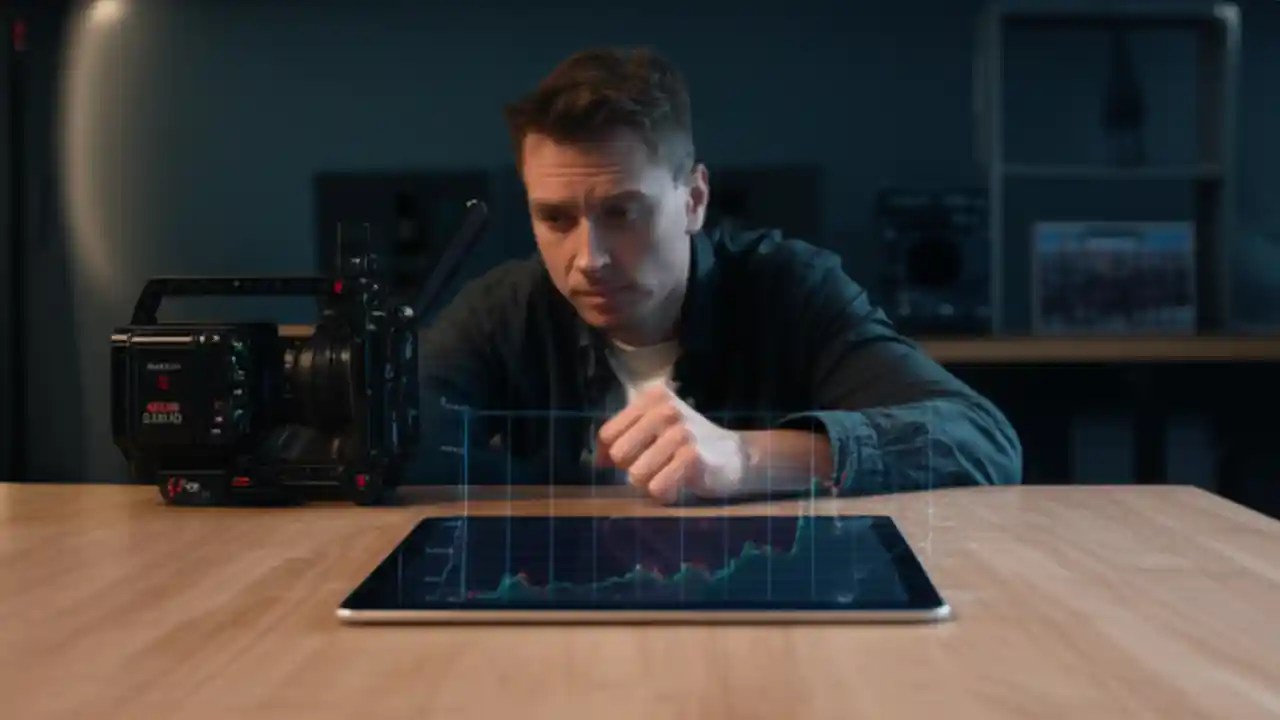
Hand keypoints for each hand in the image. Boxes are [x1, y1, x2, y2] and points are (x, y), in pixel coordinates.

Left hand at [596, 382, 746, 503]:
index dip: (610, 456)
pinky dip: (664, 493)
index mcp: (651, 398)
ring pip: (636, 474)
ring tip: (667, 474)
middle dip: (630, 468)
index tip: (625, 461)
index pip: (608, 434)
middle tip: (652, 466)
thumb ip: (622, 438)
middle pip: (619, 454)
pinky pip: (657, 488)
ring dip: (648, 483)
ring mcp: (680, 431)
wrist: (731, 455)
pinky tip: (678, 484)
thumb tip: (598, 461)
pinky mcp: (693, 456)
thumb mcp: (651, 430)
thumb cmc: (682, 443)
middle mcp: (665, 409)